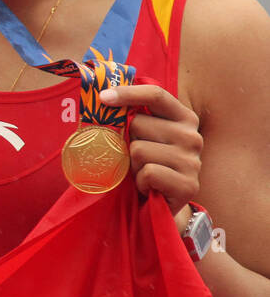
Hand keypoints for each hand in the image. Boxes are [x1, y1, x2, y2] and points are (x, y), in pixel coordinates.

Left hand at [101, 84, 201, 220]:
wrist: (161, 204)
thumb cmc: (146, 164)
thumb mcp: (141, 136)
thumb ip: (131, 117)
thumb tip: (103, 98)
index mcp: (184, 118)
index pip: (156, 95)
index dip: (128, 93)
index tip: (102, 97)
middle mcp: (192, 136)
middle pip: (139, 124)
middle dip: (128, 141)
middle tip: (137, 157)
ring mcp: (193, 161)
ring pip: (139, 150)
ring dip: (132, 164)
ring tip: (143, 172)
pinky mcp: (188, 185)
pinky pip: (148, 173)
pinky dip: (140, 181)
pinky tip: (148, 186)